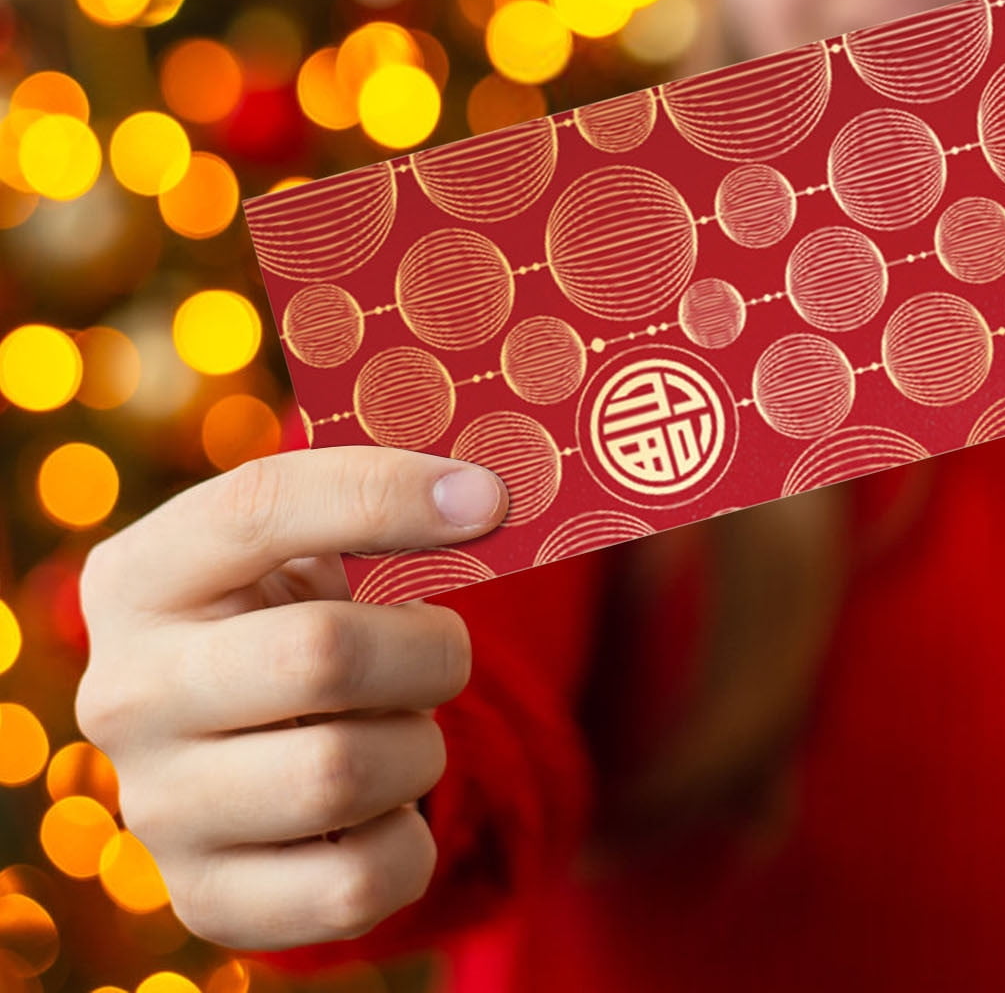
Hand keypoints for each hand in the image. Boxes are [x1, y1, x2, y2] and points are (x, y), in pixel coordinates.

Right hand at [74, 446, 508, 949]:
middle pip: (320, 653)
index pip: (261, 505)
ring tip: (402, 725)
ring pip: (342, 774)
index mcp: (140, 576)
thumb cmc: (294, 615)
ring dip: (418, 745)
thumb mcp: (307, 546)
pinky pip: (357, 884)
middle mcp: (125, 693)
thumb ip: (380, 506)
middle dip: (425, 648)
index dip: (388, 492)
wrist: (244, 749)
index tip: (490, 500)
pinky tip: (385, 805)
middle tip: (443, 647)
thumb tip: (492, 494)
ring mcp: (157, 807)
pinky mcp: (209, 899)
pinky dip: (409, 839)